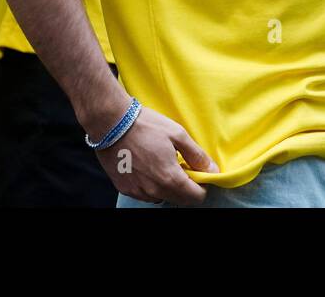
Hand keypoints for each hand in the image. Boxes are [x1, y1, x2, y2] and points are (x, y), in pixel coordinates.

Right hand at [94, 105, 217, 205]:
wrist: (111, 123)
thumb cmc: (146, 125)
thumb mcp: (177, 134)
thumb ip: (197, 155)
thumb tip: (213, 169)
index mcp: (170, 178)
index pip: (196, 197)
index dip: (202, 186)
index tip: (199, 173)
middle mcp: (154, 190)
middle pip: (180, 200)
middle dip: (186, 187)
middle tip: (182, 166)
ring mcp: (138, 191)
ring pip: (162, 197)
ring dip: (168, 187)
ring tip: (163, 164)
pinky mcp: (125, 189)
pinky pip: (145, 194)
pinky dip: (152, 186)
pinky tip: (148, 167)